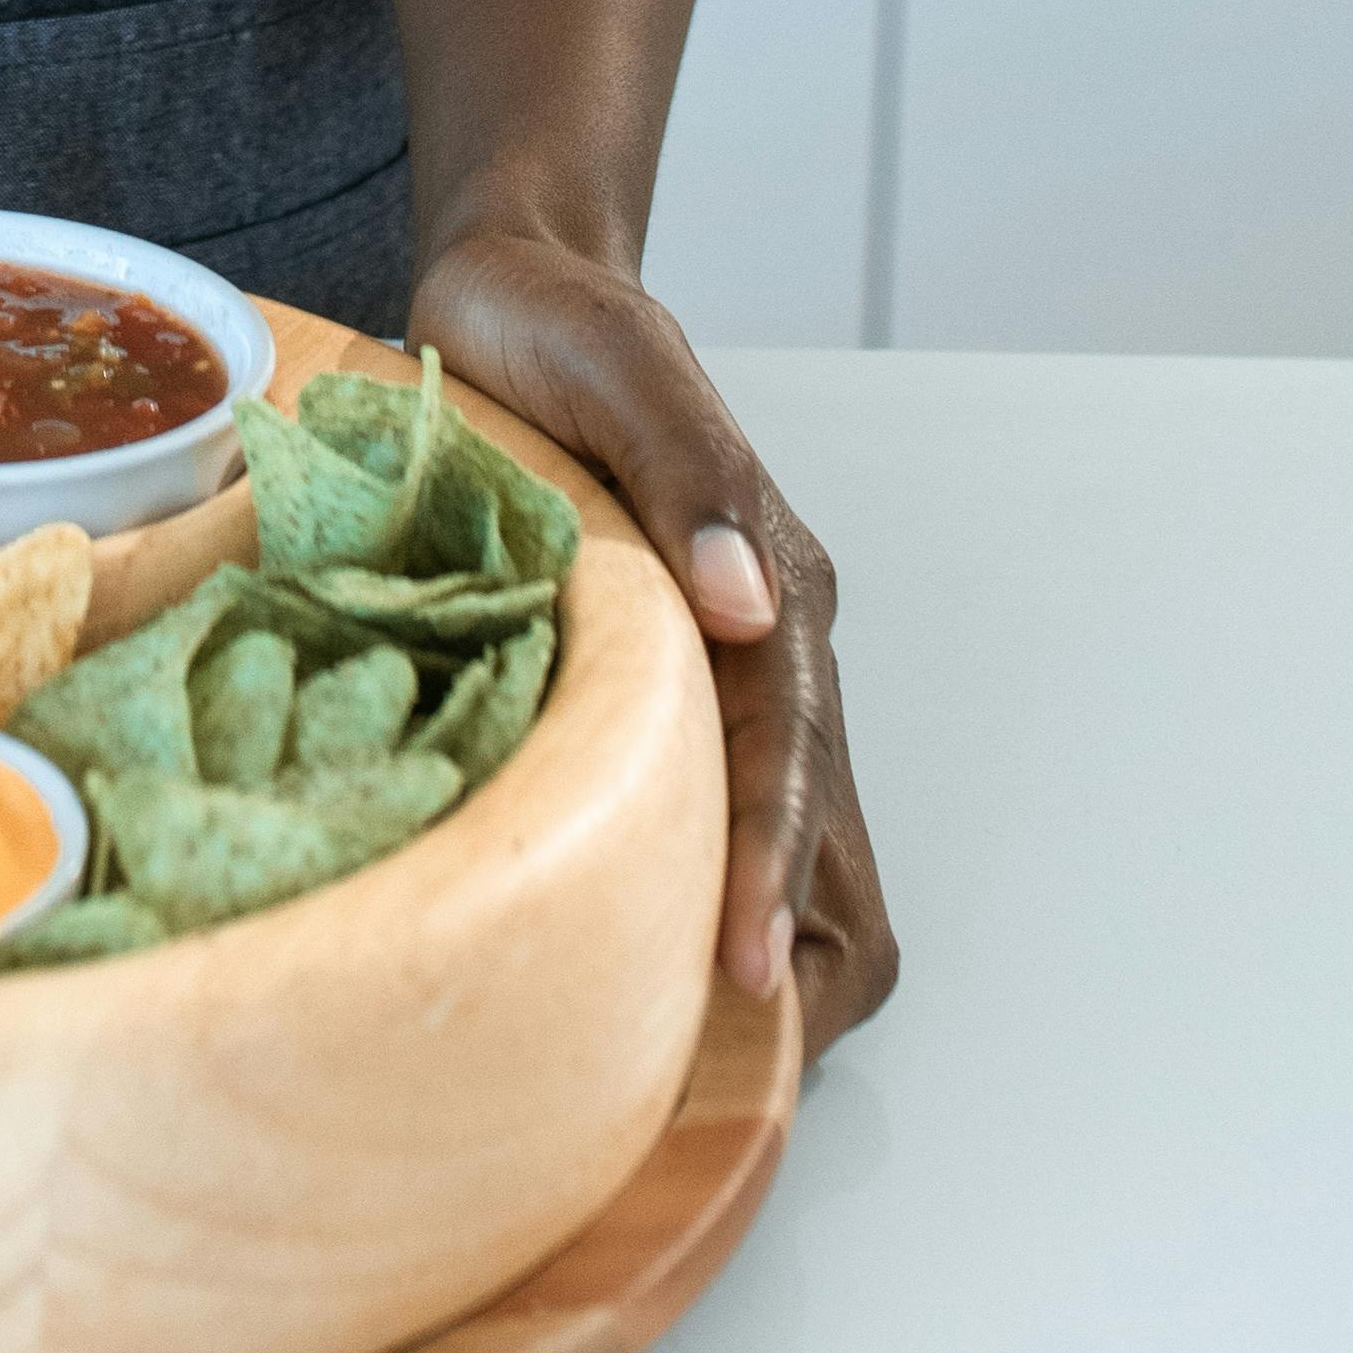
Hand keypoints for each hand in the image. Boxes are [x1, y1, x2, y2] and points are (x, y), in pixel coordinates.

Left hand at [405, 221, 898, 1064]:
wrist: (519, 283)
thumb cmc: (555, 322)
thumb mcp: (614, 359)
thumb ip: (687, 465)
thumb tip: (744, 597)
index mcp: (769, 578)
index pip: (793, 753)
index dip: (769, 865)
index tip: (737, 968)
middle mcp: (767, 641)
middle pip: (834, 841)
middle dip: (801, 959)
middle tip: (719, 1068)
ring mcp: (725, 672)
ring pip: (794, 853)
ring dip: (763, 952)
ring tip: (678, 1063)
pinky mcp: (666, 689)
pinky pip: (710, 822)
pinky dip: (698, 908)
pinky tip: (630, 973)